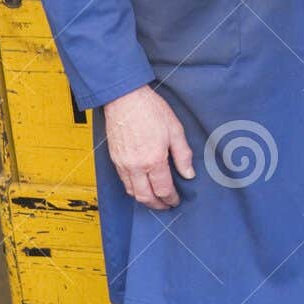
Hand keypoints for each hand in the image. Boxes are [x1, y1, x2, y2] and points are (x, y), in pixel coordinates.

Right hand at [103, 85, 195, 208]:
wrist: (124, 98)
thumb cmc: (149, 109)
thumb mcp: (175, 130)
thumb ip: (183, 155)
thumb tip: (188, 173)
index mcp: (154, 159)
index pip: (163, 189)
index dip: (171, 199)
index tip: (175, 200)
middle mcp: (136, 166)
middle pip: (146, 197)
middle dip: (157, 205)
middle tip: (166, 205)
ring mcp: (123, 163)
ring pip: (132, 192)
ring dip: (144, 199)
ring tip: (154, 198)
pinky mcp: (114, 158)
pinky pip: (123, 181)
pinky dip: (133, 189)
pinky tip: (141, 186)